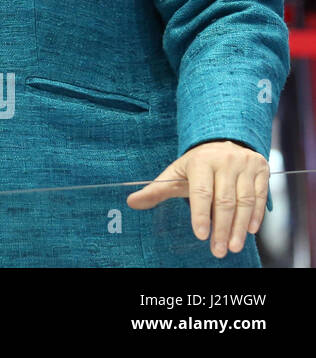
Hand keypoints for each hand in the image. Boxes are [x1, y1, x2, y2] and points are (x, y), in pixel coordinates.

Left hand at [126, 141, 269, 257]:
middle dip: (221, 228)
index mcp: (201, 161)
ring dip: (239, 228)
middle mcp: (225, 160)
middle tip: (218, 250)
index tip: (200, 236)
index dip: (200, 214)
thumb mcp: (176, 173)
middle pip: (224, 200)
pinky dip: (256, 216)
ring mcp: (245, 165)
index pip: (201, 191)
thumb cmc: (196, 165)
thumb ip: (156, 190)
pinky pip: (260, 197)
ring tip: (233, 246)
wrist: (223, 143)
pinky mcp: (261, 170)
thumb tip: (131, 202)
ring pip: (245, 201)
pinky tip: (249, 231)